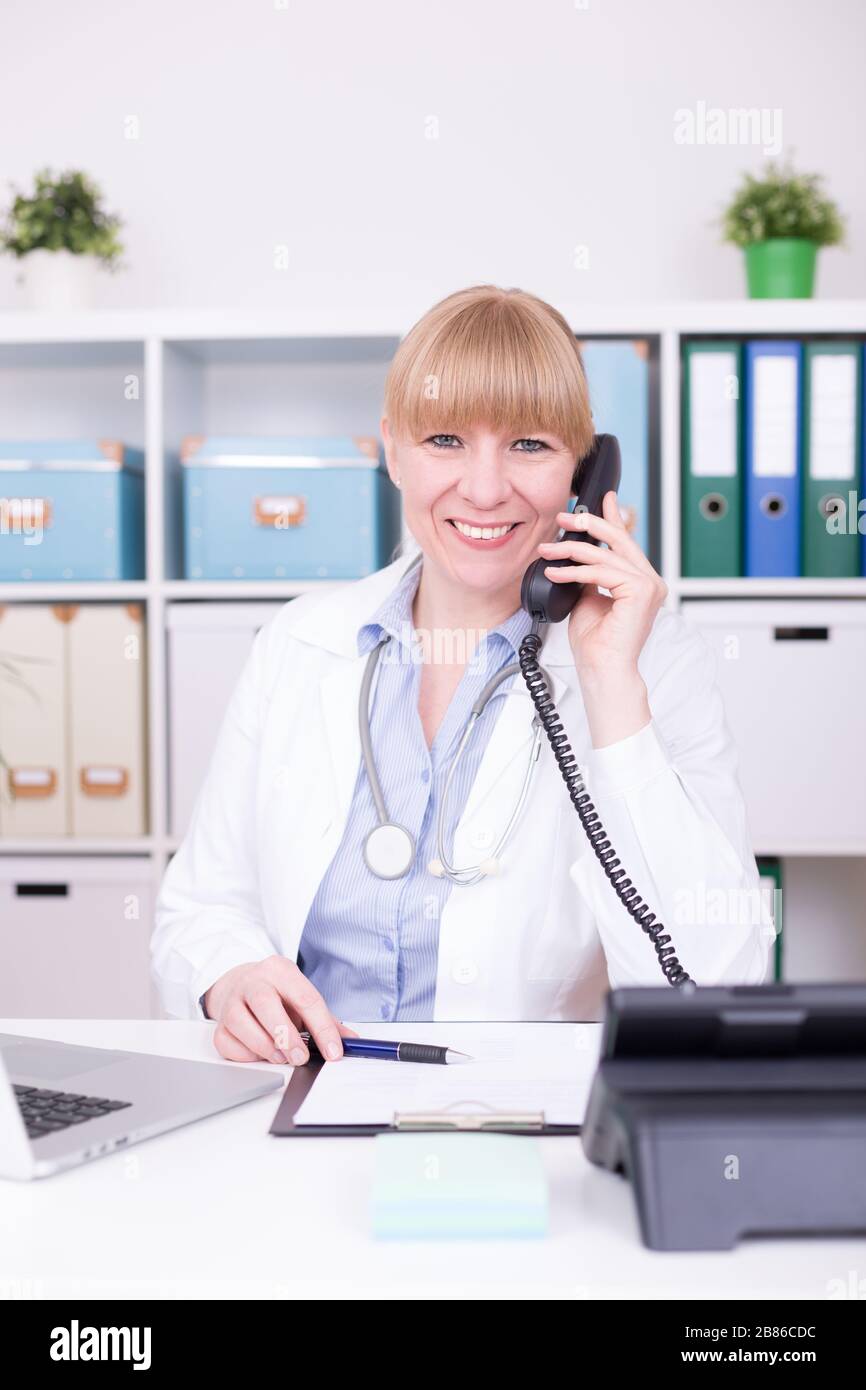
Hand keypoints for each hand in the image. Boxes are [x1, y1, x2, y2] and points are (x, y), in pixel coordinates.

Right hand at [204, 956, 358, 1065]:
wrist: (241, 984)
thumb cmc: (278, 995)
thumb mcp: (302, 997)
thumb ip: (326, 1020)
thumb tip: (351, 1041)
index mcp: (281, 970)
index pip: (306, 998)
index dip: (322, 1028)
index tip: (333, 1052)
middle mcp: (254, 980)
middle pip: (266, 1004)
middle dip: (286, 1036)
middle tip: (300, 1058)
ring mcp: (232, 999)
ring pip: (241, 1022)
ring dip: (264, 1046)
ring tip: (281, 1057)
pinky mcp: (219, 1021)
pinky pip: (226, 1041)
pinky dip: (245, 1054)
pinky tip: (260, 1054)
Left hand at [537, 490, 667, 745]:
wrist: (601, 670)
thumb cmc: (595, 644)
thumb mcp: (587, 598)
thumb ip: (588, 575)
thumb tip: (576, 554)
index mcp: (640, 582)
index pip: (626, 543)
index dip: (613, 517)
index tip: (601, 498)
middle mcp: (650, 582)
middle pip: (620, 540)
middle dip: (589, 524)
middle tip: (563, 518)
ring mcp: (649, 586)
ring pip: (606, 555)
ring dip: (571, 551)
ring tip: (547, 552)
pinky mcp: (641, 593)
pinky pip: (602, 572)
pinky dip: (575, 571)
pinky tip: (556, 573)